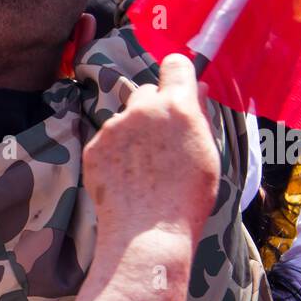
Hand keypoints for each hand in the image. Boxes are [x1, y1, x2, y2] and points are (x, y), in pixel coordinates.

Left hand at [81, 54, 219, 245]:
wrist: (147, 235)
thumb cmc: (188, 199)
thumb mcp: (207, 154)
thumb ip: (199, 117)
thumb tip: (197, 89)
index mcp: (177, 106)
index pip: (175, 65)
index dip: (177, 76)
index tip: (178, 89)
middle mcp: (142, 109)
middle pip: (145, 92)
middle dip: (152, 109)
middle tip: (159, 143)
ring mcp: (113, 128)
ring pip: (123, 119)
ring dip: (131, 134)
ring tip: (141, 170)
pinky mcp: (93, 148)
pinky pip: (105, 142)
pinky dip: (113, 155)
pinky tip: (124, 180)